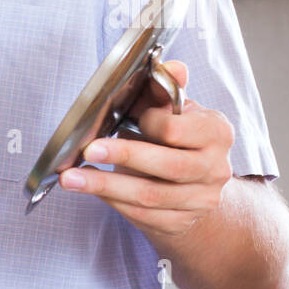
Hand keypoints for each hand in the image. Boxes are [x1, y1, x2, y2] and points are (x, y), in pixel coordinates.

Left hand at [59, 61, 234, 238]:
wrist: (196, 187)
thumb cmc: (178, 140)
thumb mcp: (174, 110)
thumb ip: (165, 88)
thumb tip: (172, 65)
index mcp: (217, 133)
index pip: (178, 129)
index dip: (149, 123)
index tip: (129, 118)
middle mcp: (215, 169)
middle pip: (167, 165)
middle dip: (123, 156)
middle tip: (88, 149)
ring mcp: (201, 200)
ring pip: (148, 195)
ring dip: (105, 186)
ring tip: (71, 177)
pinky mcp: (181, 223)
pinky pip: (141, 215)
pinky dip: (112, 202)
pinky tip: (91, 190)